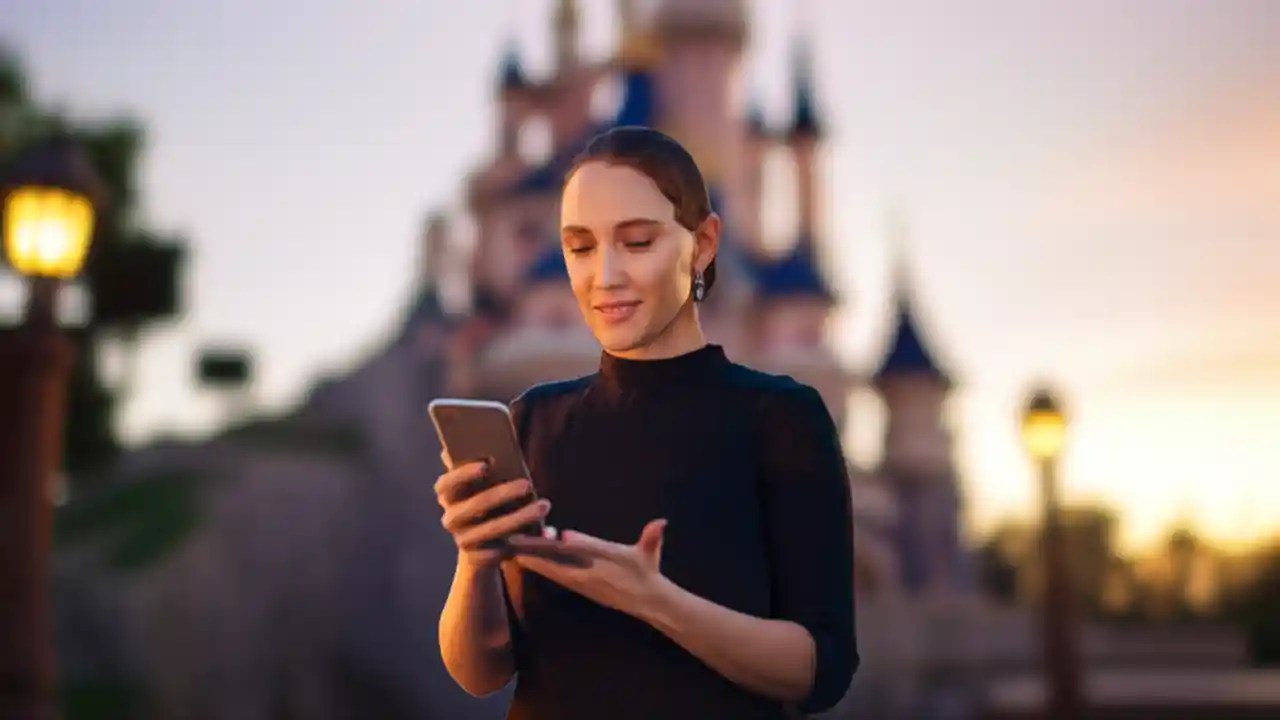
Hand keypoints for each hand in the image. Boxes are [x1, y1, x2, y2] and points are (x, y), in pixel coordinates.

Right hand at [435, 449, 550, 568]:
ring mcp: (463, 541)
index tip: (486, 464)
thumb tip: (486, 434)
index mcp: (447, 495)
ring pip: (493, 528)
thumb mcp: (483, 484)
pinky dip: (524, 536)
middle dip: (503, 494)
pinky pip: (504, 547)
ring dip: (521, 517)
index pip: (445, 483)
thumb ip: (481, 462)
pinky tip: (543, 529)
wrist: (481, 547)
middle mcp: (450, 519)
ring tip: (544, 505)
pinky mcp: (481, 558)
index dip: (462, 474)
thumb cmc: (486, 502)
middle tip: (528, 484)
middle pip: (475, 506)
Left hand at [507, 519, 669, 618]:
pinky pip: (556, 575)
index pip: (577, 552)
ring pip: (552, 570)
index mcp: (601, 566)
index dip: (561, 544)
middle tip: (513, 542)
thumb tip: (660, 524)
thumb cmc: (647, 572)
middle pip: (555, 563)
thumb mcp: (650, 553)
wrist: (647, 600)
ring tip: (513, 550)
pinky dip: (542, 566)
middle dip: (535, 553)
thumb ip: (652, 537)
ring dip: (534, 560)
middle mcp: (586, 576)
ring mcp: (581, 583)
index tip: (546, 534)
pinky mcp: (580, 587)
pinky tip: (529, 560)